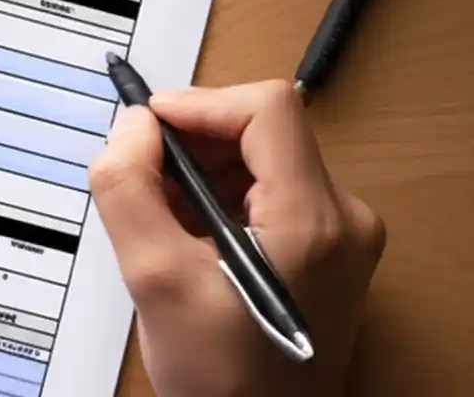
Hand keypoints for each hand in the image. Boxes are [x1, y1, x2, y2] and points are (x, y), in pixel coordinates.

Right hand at [88, 81, 385, 396]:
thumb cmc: (227, 383)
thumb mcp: (156, 282)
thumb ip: (131, 190)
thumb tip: (130, 128)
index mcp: (315, 221)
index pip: (265, 109)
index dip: (198, 104)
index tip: (148, 125)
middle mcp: (343, 217)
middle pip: (261, 130)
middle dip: (192, 144)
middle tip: (143, 178)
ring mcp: (339, 233)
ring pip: (260, 159)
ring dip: (202, 173)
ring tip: (163, 218)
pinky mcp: (326, 247)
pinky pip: (267, 192)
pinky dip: (219, 199)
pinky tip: (188, 238)